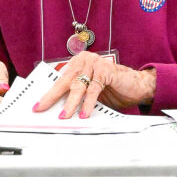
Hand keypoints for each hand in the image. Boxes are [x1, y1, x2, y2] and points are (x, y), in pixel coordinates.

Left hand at [35, 52, 155, 119]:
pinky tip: (84, 113)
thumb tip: (58, 110)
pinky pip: (93, 89)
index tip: (38, 106)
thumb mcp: (90, 93)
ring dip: (70, 103)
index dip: (49, 94)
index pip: (60, 80)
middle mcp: (84, 61)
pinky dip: (88, 103)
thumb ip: (76, 96)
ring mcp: (95, 63)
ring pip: (78, 86)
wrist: (137, 85)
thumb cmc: (113, 89)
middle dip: (52, 97)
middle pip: (65, 81)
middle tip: (42, 108)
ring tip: (64, 116)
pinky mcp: (106, 70)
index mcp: (77, 64)